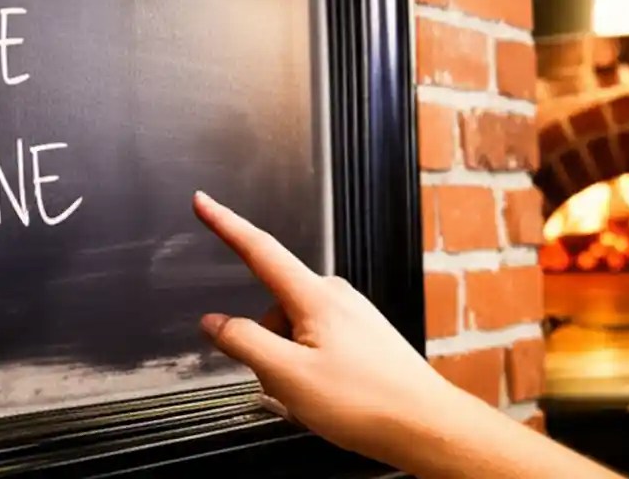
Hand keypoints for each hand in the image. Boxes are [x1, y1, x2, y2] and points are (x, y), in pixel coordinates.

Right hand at [192, 191, 456, 467]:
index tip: (202, 202)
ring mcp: (352, 315)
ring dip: (289, 366)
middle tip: (287, 388)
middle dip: (265, 349)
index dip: (225, 224)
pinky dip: (310, 370)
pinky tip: (329, 398)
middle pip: (272, 310)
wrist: (426, 427)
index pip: (259, 250)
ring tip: (315, 399)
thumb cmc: (366, 403)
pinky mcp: (363, 336)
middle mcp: (336, 297)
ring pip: (293, 332)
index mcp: (315, 297)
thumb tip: (214, 323)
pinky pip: (316, 344)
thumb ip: (244, 343)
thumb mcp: (288, 376)